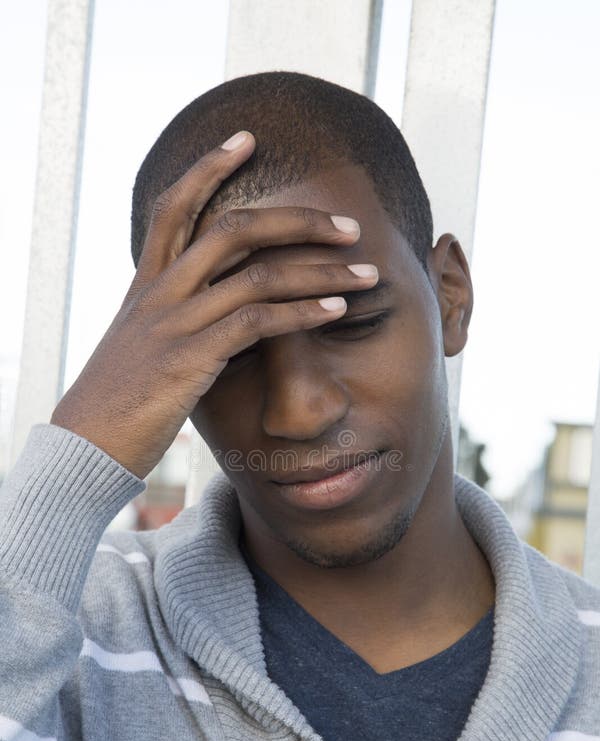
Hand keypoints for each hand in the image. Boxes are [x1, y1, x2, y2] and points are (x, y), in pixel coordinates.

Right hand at [50, 131, 377, 478]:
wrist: (86, 444)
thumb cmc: (121, 401)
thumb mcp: (142, 346)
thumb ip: (177, 319)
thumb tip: (221, 314)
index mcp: (147, 284)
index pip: (174, 207)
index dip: (209, 168)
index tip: (246, 139)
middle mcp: (161, 293)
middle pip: (233, 229)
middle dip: (298, 220)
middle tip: (348, 226)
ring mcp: (175, 322)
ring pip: (258, 274)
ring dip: (321, 271)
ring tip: (366, 273)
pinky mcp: (191, 358)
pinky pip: (257, 322)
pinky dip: (303, 313)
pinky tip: (337, 311)